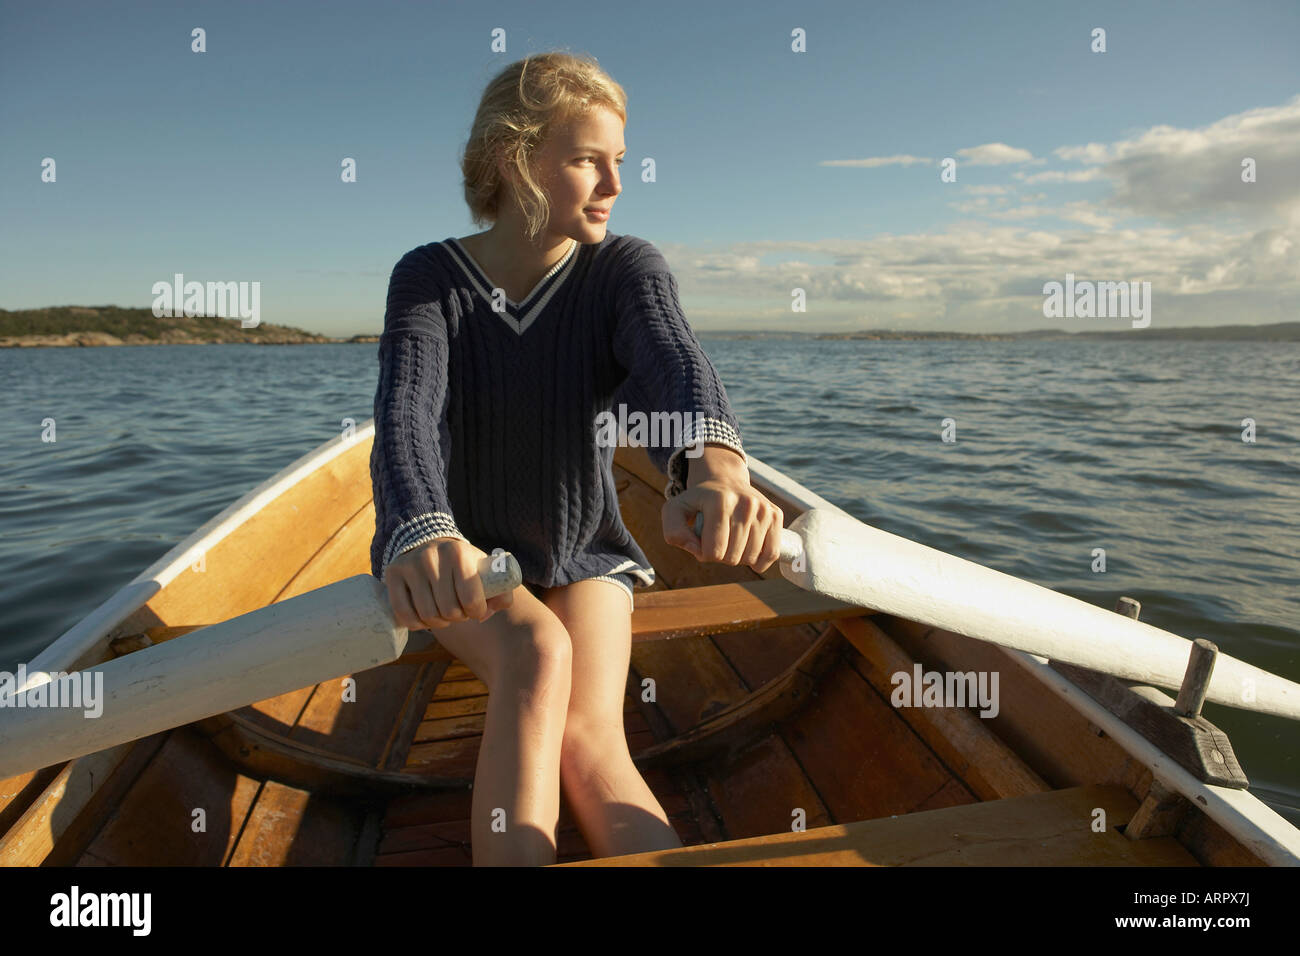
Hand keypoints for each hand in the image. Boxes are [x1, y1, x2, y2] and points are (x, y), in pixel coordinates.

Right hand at [384, 536, 513, 630]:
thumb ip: (500, 591)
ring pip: (427, 614)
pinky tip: (424, 617)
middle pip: (448, 610)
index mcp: (459, 553)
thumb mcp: (484, 570)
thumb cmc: (463, 565)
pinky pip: (404, 613)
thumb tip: (489, 611)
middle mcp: (432, 556)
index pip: (471, 599)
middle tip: (459, 611)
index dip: (477, 612)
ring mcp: (410, 564)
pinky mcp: (393, 573)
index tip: (476, 610)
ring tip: (444, 613)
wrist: (431, 544)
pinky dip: (416, 623)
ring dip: (439, 622)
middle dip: (458, 618)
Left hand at [663, 477, 784, 573]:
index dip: (703, 554)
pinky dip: (759, 562)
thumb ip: (674, 532)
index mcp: (719, 502)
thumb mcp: (675, 510)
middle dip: (720, 556)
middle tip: (716, 540)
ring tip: (730, 541)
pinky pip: (772, 553)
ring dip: (738, 558)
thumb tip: (697, 550)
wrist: (725, 481)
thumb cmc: (698, 502)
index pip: (714, 552)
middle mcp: (745, 503)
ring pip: (751, 558)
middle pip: (732, 557)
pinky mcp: (776, 515)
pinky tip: (749, 552)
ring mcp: (763, 508)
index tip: (701, 542)